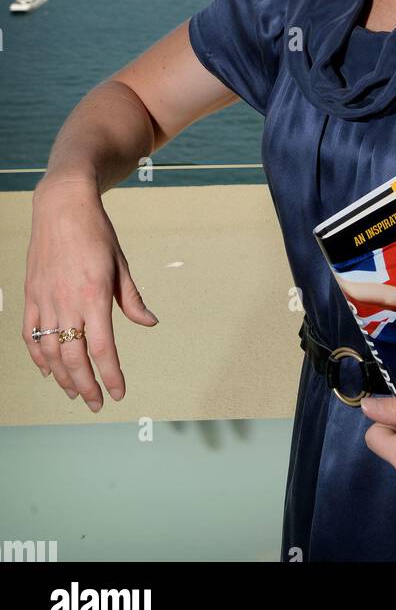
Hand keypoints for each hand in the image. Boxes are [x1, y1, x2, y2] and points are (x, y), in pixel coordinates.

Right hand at [22, 175, 158, 411]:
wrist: (62, 206)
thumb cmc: (96, 232)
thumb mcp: (120, 263)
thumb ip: (132, 299)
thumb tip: (149, 323)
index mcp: (94, 295)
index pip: (104, 349)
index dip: (111, 376)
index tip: (118, 393)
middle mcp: (67, 303)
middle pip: (75, 358)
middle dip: (88, 386)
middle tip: (98, 403)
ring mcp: (45, 301)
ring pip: (50, 353)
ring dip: (63, 377)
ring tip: (76, 392)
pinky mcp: (30, 296)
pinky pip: (31, 336)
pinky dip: (38, 357)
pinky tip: (47, 370)